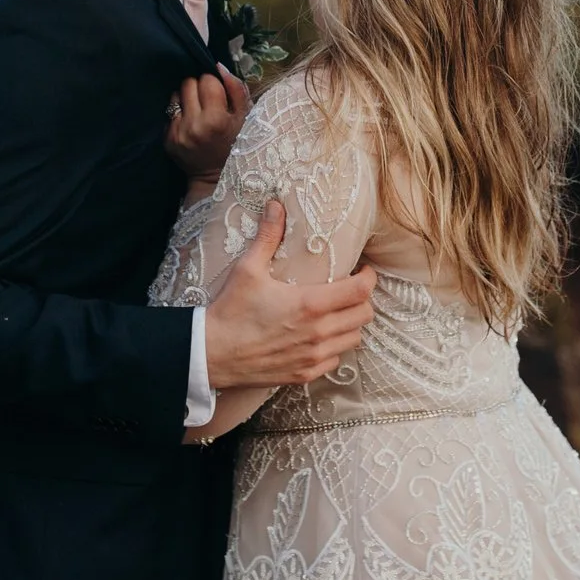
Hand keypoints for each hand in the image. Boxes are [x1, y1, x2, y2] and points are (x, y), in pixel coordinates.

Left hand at [164, 65, 251, 187]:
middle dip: (198, 87)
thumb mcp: (245, 117)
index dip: (213, 83)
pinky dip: (179, 112)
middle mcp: (193, 125)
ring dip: (186, 97)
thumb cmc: (236, 143)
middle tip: (206, 100)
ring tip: (196, 110)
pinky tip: (188, 122)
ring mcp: (177, 132)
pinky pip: (168, 111)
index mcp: (216, 119)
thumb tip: (219, 66)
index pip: (207, 80)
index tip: (218, 94)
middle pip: (188, 83)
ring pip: (175, 94)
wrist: (215, 177)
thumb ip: (236, 89)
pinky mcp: (166, 138)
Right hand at [203, 201, 379, 387]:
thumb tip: (276, 205)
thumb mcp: (248, 269)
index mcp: (310, 304)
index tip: (362, 269)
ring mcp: (313, 356)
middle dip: (363, 299)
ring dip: (350, 324)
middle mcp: (318, 333)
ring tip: (337, 312)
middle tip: (349, 289)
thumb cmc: (230, 311)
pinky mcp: (304, 374)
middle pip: (365, 315)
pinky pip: (335, 360)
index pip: (361, 290)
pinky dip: (334, 347)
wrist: (211, 354)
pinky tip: (319, 337)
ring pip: (354, 339)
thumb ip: (268, 236)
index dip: (368, 277)